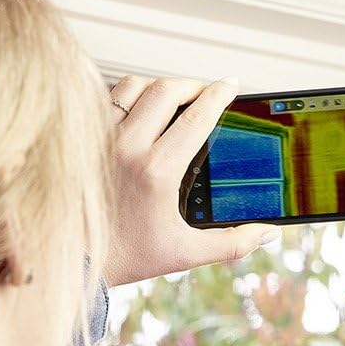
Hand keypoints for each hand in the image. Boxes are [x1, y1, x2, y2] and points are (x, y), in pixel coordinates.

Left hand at [102, 75, 279, 286]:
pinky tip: (139, 109)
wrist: (75, 261)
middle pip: (166, 90)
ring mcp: (101, 139)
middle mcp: (127, 147)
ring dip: (158, 86)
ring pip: (134, 86)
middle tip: (205, 93)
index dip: (219, 94)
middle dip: (192, 85)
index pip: (197, 116)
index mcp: (157, 171)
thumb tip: (269, 232)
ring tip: (173, 98)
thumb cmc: (128, 257)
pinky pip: (107, 99)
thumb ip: (232, 243)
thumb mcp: (185, 253)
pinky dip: (128, 96)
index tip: (232, 84)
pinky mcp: (81, 139)